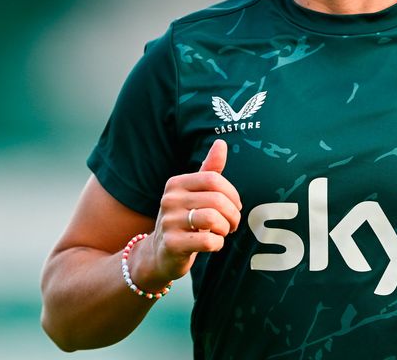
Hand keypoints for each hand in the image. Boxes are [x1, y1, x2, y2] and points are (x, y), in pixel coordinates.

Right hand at [131, 139, 241, 289]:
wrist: (161, 253)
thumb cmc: (185, 219)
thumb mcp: (195, 193)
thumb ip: (209, 170)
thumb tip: (221, 143)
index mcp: (176, 183)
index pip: (214, 179)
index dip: (232, 194)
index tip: (235, 206)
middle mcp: (169, 199)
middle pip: (217, 200)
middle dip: (233, 214)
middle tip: (233, 224)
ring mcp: (168, 222)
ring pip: (213, 219)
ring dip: (225, 229)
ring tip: (222, 232)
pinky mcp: (171, 244)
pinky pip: (207, 241)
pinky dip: (218, 244)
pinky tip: (213, 244)